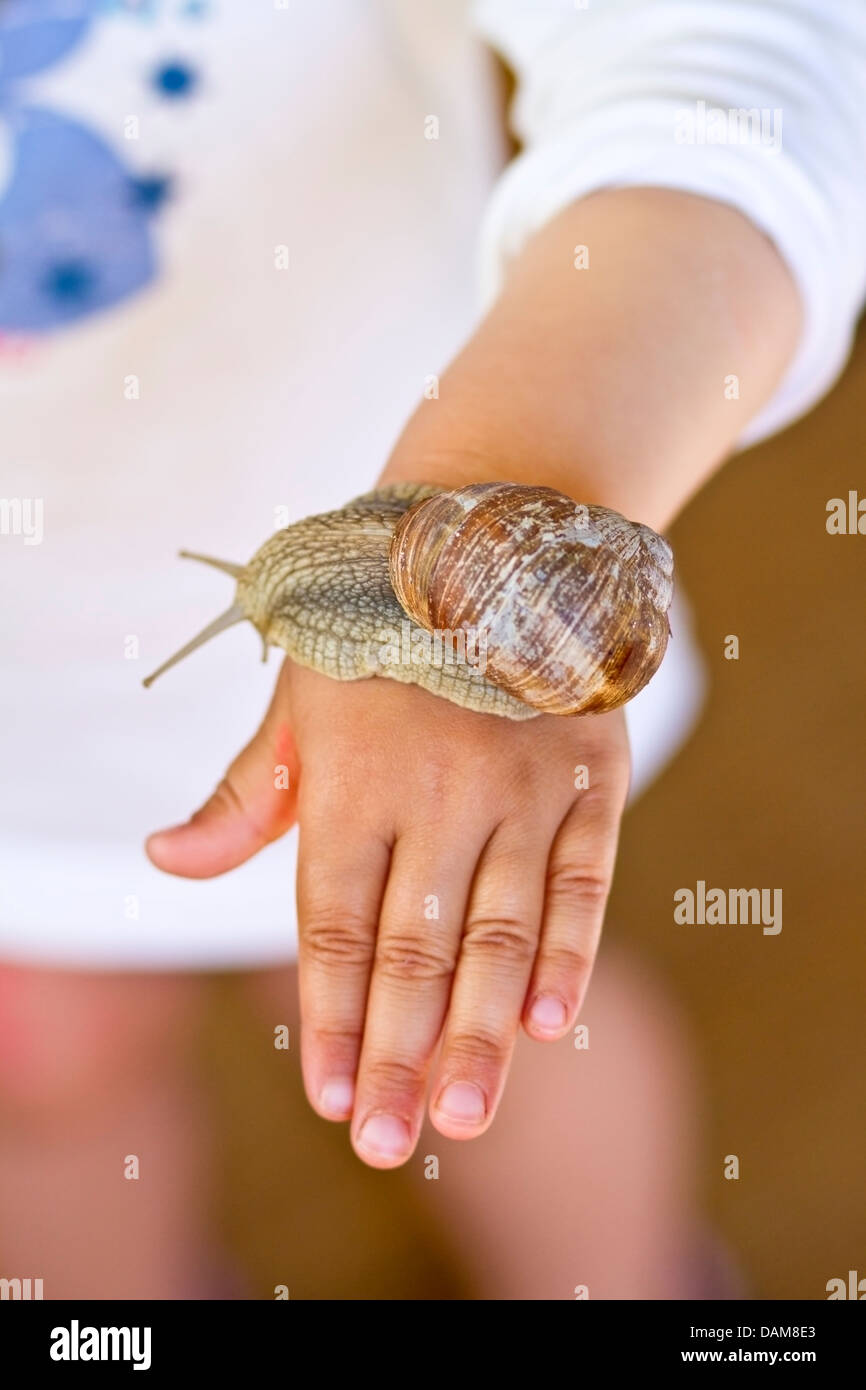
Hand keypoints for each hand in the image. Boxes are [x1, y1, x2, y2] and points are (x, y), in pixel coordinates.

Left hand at [146, 660, 629, 1167]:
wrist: (489, 544)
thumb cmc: (375, 638)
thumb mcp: (296, 701)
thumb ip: (243, 796)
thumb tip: (162, 861)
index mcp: (354, 779)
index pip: (337, 924)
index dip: (333, 1015)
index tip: (330, 1100)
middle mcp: (438, 792)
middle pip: (415, 948)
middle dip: (399, 1054)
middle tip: (391, 1145)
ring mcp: (521, 785)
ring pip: (500, 930)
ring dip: (480, 1031)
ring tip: (464, 1118)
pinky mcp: (590, 777)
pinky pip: (583, 878)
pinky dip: (569, 952)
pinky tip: (550, 1025)